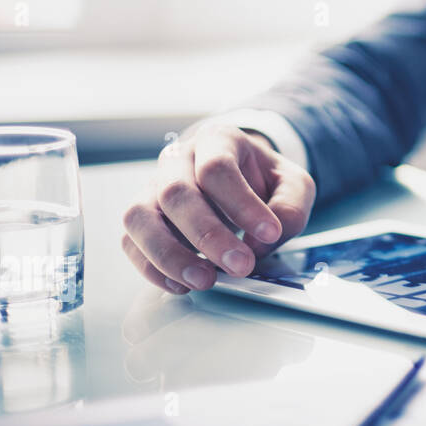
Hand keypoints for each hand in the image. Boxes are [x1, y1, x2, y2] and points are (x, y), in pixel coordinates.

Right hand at [121, 121, 314, 293]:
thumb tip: (258, 244)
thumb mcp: (294, 185)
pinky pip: (131, 242)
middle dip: (208, 236)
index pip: (217, 168)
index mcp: (218, 141)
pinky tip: (182, 284)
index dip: (242, 204)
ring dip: (170, 255)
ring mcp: (153, 187)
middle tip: (240, 267)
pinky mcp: (141, 218)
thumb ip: (288, 209)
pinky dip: (152, 268)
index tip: (270, 233)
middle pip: (176, 193)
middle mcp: (178, 159)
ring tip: (205, 281)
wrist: (244, 177)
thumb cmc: (265, 180)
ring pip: (140, 217)